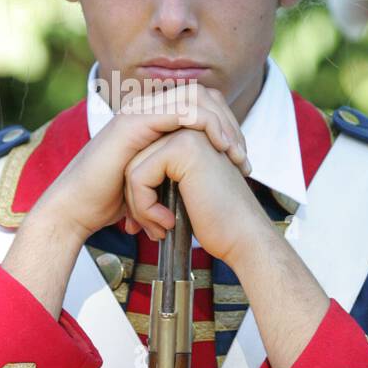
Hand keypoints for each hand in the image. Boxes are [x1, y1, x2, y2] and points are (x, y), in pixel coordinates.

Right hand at [34, 84, 251, 245]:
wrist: (78, 208)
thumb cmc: (112, 201)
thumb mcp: (155, 183)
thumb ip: (177, 171)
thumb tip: (207, 177)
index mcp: (152, 117)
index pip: (203, 103)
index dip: (228, 126)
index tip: (241, 160)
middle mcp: (146, 107)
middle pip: (206, 95)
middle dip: (232, 124)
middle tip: (244, 159)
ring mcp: (140, 110)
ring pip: (199, 98)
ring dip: (224, 124)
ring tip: (235, 155)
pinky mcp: (136, 121)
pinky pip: (184, 111)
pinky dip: (209, 126)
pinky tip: (220, 149)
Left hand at [122, 126, 270, 264]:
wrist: (243, 238)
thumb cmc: (217, 221)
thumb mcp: (183, 193)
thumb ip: (162, 178)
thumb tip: (123, 181)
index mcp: (190, 137)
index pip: (143, 158)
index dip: (140, 193)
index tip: (149, 221)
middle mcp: (189, 130)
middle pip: (134, 161)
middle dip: (136, 200)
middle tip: (151, 228)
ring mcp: (187, 134)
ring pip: (132, 169)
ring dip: (139, 207)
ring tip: (159, 228)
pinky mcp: (182, 148)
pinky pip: (138, 177)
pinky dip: (144, 207)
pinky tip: (167, 223)